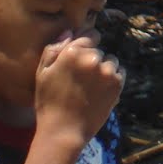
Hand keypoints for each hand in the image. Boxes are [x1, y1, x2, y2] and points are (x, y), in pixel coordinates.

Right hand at [34, 32, 122, 146]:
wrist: (63, 132)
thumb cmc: (49, 103)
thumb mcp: (42, 74)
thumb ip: (54, 49)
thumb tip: (69, 32)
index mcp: (71, 52)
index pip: (89, 35)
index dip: (85, 46)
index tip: (80, 59)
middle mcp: (92, 58)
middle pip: (98, 50)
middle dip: (91, 61)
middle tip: (80, 80)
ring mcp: (107, 70)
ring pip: (110, 61)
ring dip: (104, 70)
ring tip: (90, 88)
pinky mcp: (118, 82)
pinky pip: (120, 72)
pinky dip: (113, 79)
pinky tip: (99, 92)